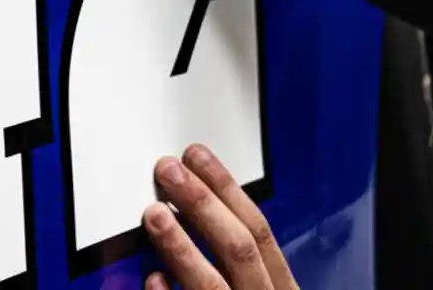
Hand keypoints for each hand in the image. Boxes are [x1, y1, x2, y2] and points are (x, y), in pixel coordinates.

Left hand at [143, 144, 298, 289]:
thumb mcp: (256, 287)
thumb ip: (235, 258)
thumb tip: (195, 206)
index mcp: (279, 288)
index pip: (259, 230)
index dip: (227, 189)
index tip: (196, 157)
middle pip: (239, 248)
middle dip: (204, 205)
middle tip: (169, 172)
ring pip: (212, 284)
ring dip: (182, 246)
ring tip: (154, 214)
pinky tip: (153, 277)